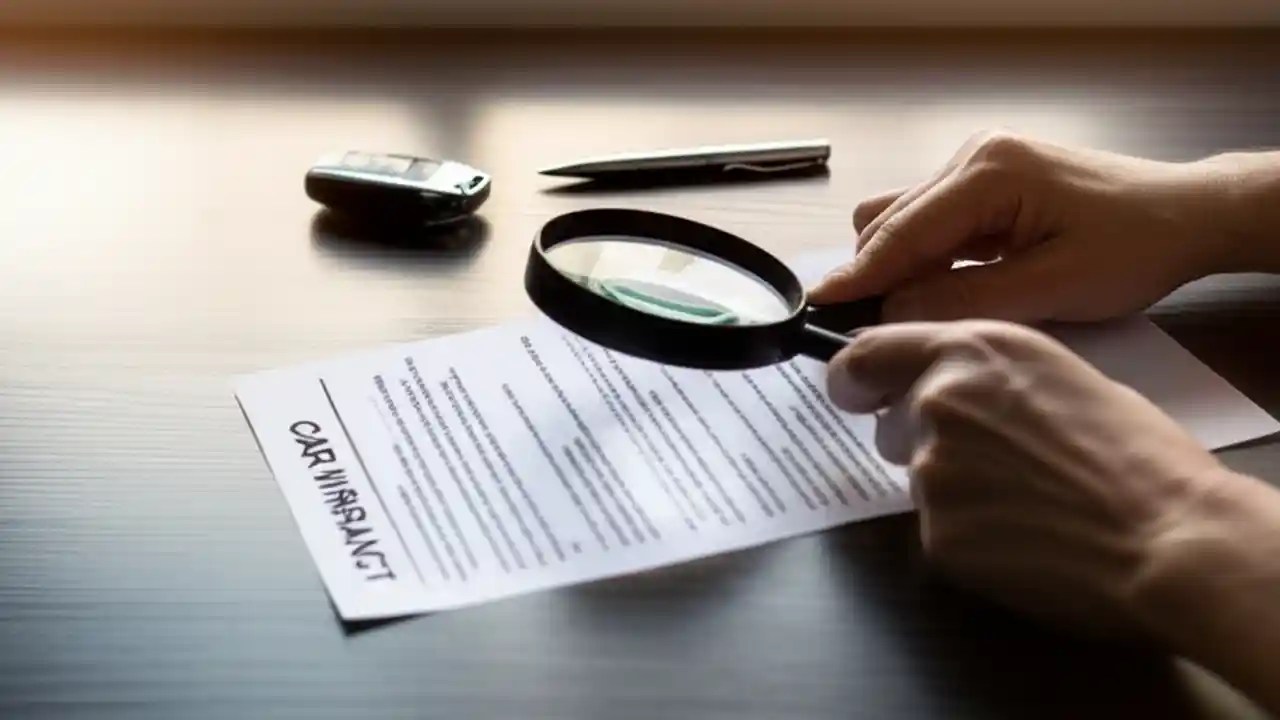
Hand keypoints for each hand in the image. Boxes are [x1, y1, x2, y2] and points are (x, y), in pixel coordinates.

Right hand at [809, 131, 1277, 322]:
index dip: (858, 275)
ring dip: (901, 268)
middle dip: (876, 274)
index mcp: (989, 172)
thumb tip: (891, 314)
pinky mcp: (985, 186)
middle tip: (868, 332)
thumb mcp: (1050, 288)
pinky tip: (942, 293)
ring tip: (914, 317)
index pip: (903, 231)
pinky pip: (932, 225)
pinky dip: (926, 261)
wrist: (1186, 217)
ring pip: (904, 222)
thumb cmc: (1134, 249)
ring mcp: (977, 168)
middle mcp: (974, 158)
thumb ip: (964, 300)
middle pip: (890, 221)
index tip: (815, 308)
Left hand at [826, 320, 1230, 638]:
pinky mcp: (936, 534)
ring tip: (1030, 502)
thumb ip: (989, 374)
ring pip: (921, 478)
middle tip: (1001, 462)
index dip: (854, 375)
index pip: (867, 353)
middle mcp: (936, 402)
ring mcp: (930, 471)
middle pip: (895, 422)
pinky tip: (1028, 538)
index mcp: (970, 350)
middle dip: (928, 438)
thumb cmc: (1138, 454)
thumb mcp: (1060, 373)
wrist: (1169, 536)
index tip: (855, 390)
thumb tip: (955, 387)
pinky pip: (941, 529)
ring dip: (958, 487)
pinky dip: (973, 536)